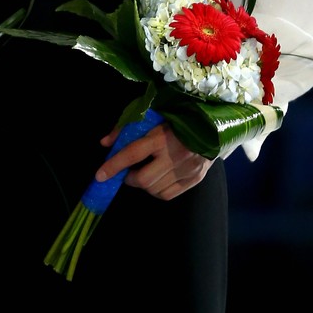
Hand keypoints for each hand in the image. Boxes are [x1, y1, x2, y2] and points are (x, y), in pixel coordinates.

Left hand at [95, 121, 212, 200]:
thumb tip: (105, 143)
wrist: (213, 125)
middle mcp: (174, 155)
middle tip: (127, 172)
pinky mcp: (194, 179)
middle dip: (129, 178)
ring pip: (154, 189)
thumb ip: (126, 129)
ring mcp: (186, 170)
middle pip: (143, 179)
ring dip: (143, 185)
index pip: (132, 154)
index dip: (113, 165)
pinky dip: (156, 191)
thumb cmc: (176, 118)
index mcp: (161, 136)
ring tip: (144, 173)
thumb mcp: (151, 116)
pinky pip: (168, 195)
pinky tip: (156, 180)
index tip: (99, 176)